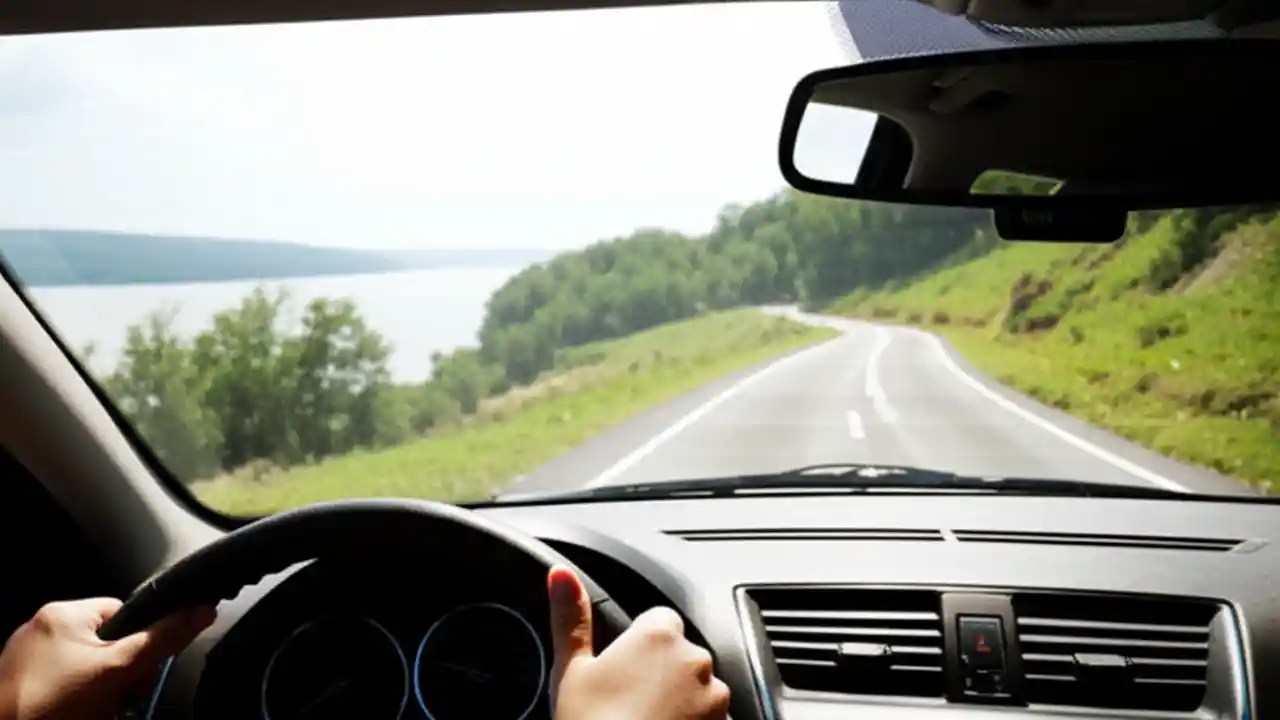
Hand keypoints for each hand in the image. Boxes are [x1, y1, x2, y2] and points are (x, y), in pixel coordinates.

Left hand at [0, 598, 214, 719]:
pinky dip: (79, 701)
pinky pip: (67, 684)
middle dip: (121, 673)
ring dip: (103, 690)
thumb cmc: (51, 707)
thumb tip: (202, 612)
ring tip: (96, 709)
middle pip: (109, 643)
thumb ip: (162, 640)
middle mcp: (41, 629)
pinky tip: (80, 714)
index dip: (139, 644)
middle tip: (117, 696)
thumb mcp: (118, 670)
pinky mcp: (23, 685)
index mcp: (62, 613)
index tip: (137, 670)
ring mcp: (29, 660)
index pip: (125, 613)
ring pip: (89, 668)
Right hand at [547, 566, 729, 719]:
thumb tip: (560, 573)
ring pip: (698, 691)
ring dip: (680, 704)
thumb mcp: (571, 672)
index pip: (658, 620)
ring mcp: (716, 699)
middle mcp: (695, 660)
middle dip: (660, 675)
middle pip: (680, 655)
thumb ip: (572, 617)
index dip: (637, 644)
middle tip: (626, 705)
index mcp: (657, 636)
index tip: (620, 670)